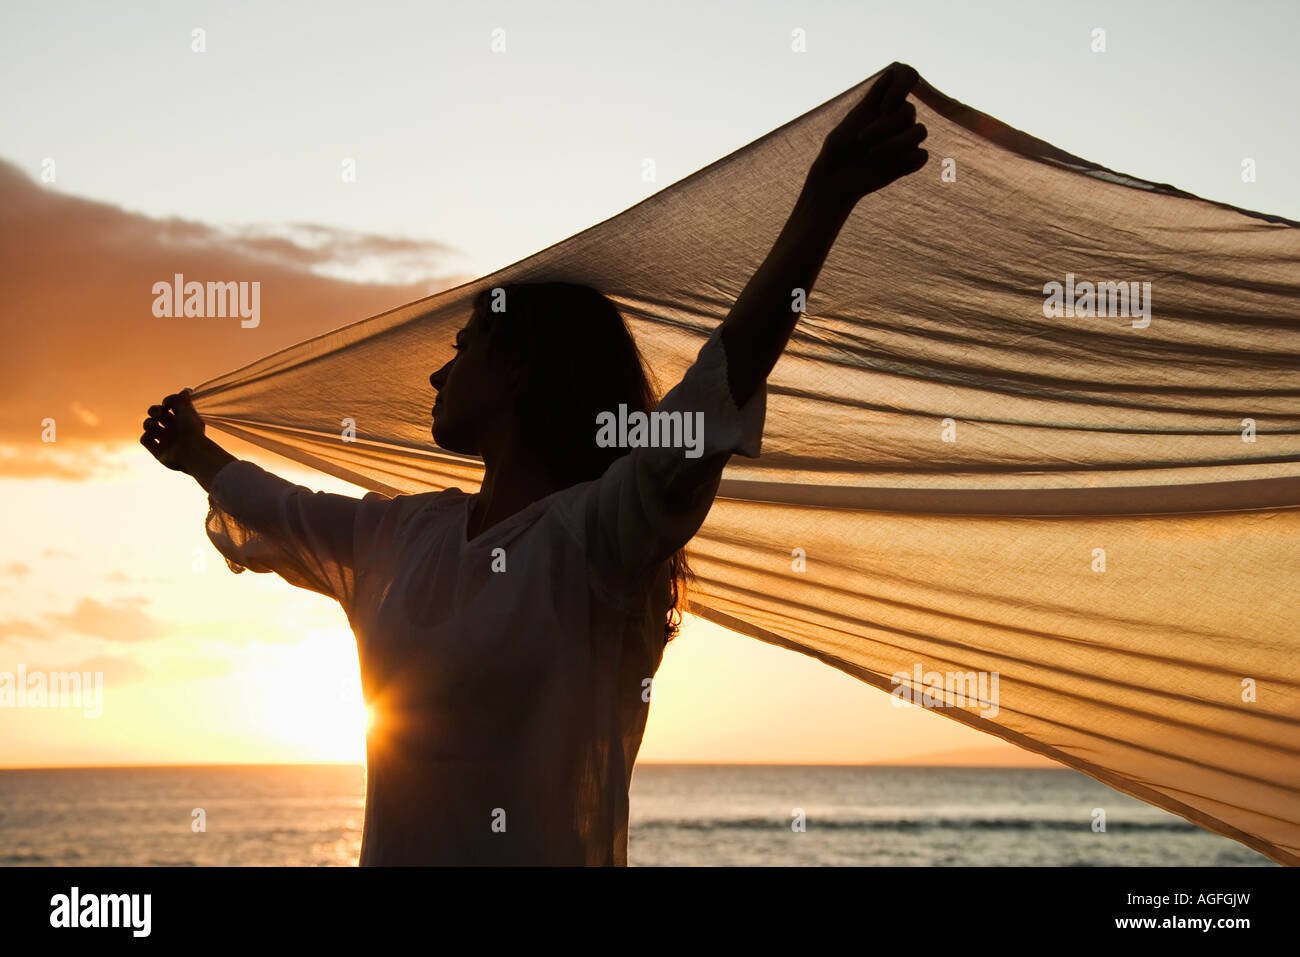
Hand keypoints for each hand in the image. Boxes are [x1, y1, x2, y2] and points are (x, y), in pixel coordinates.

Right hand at [141, 389, 205, 471]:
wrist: (192, 451)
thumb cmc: (192, 429)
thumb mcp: (188, 410)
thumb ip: (183, 399)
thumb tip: (185, 390)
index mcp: (183, 420)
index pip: (169, 407)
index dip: (166, 402)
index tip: (167, 404)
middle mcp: (174, 430)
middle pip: (157, 415)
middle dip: (154, 410)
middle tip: (158, 414)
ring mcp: (166, 441)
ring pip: (150, 427)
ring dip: (148, 422)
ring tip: (154, 424)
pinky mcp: (159, 452)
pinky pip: (145, 439)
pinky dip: (147, 435)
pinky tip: (154, 436)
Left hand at [806, 63, 927, 206]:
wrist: (835, 178)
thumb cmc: (840, 146)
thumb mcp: (853, 120)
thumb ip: (873, 98)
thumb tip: (891, 72)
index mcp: (887, 102)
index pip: (909, 77)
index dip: (901, 87)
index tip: (882, 107)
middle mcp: (900, 119)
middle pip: (909, 112)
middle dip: (884, 126)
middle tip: (861, 139)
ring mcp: (906, 140)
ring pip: (920, 132)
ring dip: (895, 143)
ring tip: (871, 153)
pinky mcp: (909, 162)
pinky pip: (922, 156)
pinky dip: (908, 158)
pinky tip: (889, 164)